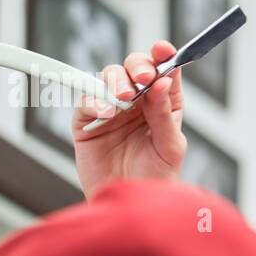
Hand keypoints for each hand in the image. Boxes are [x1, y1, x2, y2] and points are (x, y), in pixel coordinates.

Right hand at [72, 40, 186, 200]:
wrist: (128, 206)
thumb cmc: (156, 178)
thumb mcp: (169, 147)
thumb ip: (164, 115)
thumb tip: (162, 83)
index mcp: (164, 103)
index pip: (164, 71)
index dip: (163, 56)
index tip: (163, 49)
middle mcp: (138, 101)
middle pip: (134, 68)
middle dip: (137, 67)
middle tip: (143, 79)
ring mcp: (112, 108)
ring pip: (109, 76)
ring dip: (116, 81)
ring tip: (123, 98)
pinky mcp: (87, 120)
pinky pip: (86, 99)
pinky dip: (95, 100)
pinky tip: (106, 112)